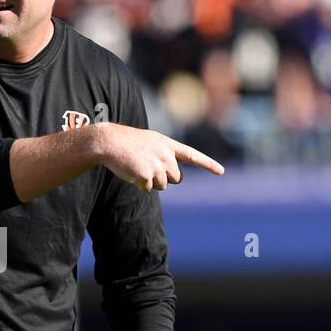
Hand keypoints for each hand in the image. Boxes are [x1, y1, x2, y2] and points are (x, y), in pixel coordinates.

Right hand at [95, 122, 223, 191]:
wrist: (110, 142)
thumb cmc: (126, 142)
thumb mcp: (150, 143)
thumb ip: (163, 155)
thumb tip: (171, 177)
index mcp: (168, 145)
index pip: (192, 155)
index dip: (208, 164)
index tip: (221, 172)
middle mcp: (166, 155)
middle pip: (176, 178)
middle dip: (164, 178)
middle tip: (147, 167)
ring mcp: (157, 165)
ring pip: (163, 185)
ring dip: (151, 182)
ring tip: (137, 167)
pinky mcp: (147, 175)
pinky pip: (148, 189)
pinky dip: (140, 185)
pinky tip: (132, 172)